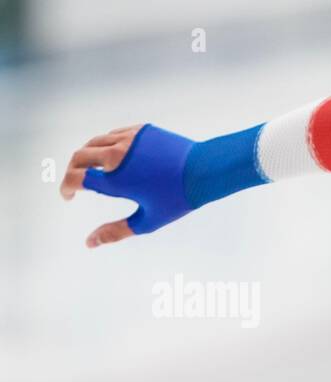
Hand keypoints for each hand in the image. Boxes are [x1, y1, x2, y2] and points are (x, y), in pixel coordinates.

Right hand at [61, 123, 197, 246]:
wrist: (205, 170)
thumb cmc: (179, 199)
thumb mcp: (147, 221)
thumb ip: (116, 232)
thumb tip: (89, 243)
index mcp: (116, 179)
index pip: (76, 179)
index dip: (66, 188)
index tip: (68, 196)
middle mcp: (116, 155)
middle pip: (79, 157)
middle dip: (71, 170)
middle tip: (75, 183)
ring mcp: (128, 139)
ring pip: (94, 143)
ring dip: (86, 156)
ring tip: (91, 169)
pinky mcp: (140, 130)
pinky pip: (113, 135)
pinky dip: (105, 145)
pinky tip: (111, 157)